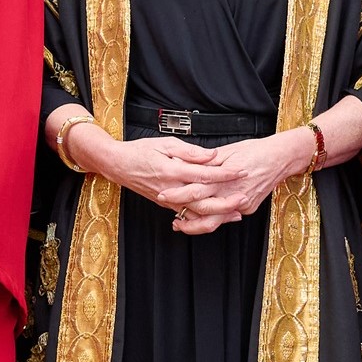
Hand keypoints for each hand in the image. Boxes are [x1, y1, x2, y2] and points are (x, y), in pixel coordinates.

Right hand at [89, 130, 240, 214]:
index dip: (225, 173)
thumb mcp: (165, 143)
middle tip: (244, 197)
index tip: (241, 170)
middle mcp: (171, 189)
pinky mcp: (165, 204)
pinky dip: (203, 218)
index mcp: (172, 170)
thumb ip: (190, 151)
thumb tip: (212, 155)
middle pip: (203, 200)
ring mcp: (168, 200)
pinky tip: (216, 217)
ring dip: (218, 214)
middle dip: (226, 201)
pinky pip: (187, 214)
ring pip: (196, 212)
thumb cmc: (140, 151)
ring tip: (237, 213)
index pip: (204, 174)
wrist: (117, 165)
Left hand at [172, 131, 312, 235]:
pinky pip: (226, 217)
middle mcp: (234, 193)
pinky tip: (199, 218)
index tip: (164, 193)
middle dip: (184, 215)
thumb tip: (184, 161)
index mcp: (226, 176)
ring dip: (196, 225)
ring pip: (215, 221)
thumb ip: (207, 160)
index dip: (178, 193)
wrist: (281, 158)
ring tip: (180, 224)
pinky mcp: (248, 208)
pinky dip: (212, 218)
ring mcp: (242, 203)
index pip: (197, 188)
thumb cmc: (255, 150)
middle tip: (170, 217)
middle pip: (203, 210)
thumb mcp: (229, 151)